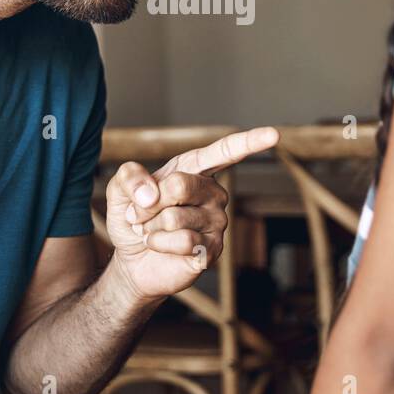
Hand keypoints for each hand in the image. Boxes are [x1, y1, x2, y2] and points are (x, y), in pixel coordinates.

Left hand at [106, 127, 279, 300]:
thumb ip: (130, 178)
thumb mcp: (120, 190)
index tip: (273, 134)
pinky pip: (183, 241)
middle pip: (180, 185)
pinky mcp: (213, 249)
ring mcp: (217, 222)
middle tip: (142, 214)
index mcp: (196, 170)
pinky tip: (160, 246)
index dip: (249, 142)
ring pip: (175, 217)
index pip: (225, 152)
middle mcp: (214, 193)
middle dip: (148, 203)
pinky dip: (159, 244)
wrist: (133, 259)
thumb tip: (151, 193)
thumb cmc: (134, 218)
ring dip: (151, 227)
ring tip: (152, 232)